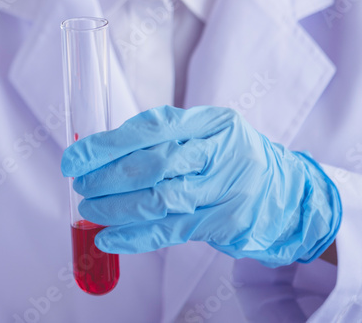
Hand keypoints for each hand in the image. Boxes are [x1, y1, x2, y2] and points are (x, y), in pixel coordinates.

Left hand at [61, 105, 340, 266]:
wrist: (287, 194)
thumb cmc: (227, 159)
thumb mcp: (204, 134)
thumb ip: (160, 138)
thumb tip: (94, 154)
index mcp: (210, 121)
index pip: (150, 129)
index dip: (106, 145)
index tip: (74, 159)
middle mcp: (222, 152)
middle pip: (154, 164)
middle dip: (107, 178)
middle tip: (81, 187)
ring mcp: (227, 189)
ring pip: (161, 200)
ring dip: (117, 209)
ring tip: (90, 212)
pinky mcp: (227, 223)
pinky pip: (172, 231)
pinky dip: (136, 237)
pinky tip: (110, 239)